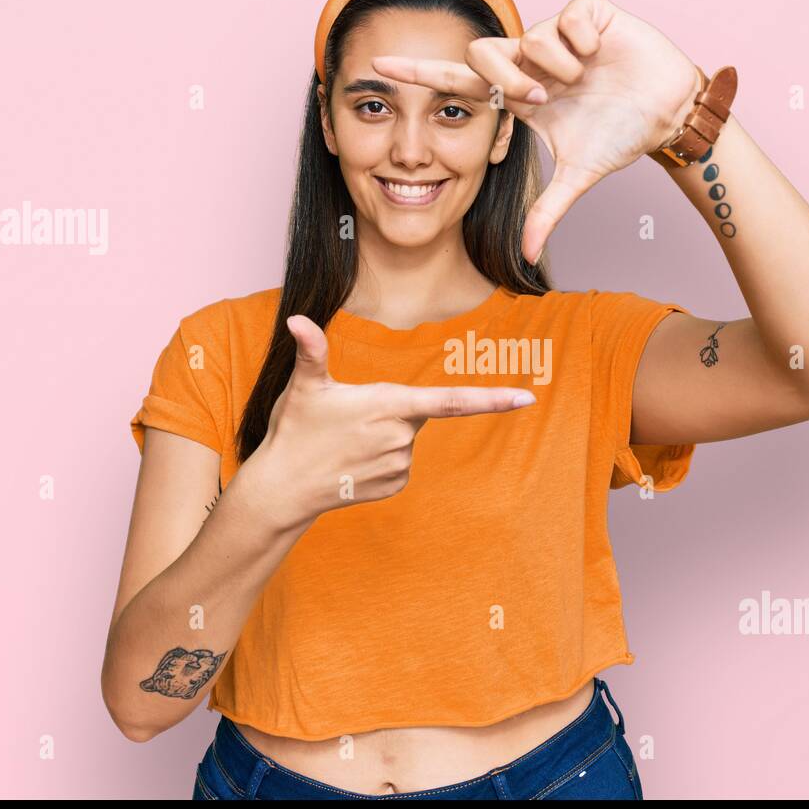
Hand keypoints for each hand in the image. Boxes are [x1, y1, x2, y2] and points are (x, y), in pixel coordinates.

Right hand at [250, 314, 534, 525]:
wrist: (282, 489)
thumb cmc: (294, 431)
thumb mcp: (304, 386)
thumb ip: (311, 351)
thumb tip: (296, 320)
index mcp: (390, 405)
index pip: (452, 401)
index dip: (492, 399)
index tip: (527, 398)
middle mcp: (402, 437)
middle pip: (415, 413)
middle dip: (390, 410)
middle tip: (349, 419)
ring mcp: (400, 465)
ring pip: (406, 439)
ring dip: (383, 436)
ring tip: (345, 442)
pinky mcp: (395, 485)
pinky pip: (399, 463)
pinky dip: (380, 460)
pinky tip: (352, 463)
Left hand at [371, 0, 702, 262]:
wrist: (666, 112)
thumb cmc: (620, 135)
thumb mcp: (578, 176)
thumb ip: (547, 211)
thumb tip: (527, 257)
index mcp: (519, 92)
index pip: (460, 80)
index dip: (422, 73)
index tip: (380, 69)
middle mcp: (530, 59)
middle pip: (484, 52)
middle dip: (509, 78)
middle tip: (542, 99)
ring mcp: (556, 35)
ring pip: (529, 36)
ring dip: (556, 67)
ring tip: (584, 79)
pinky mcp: (588, 14)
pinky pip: (568, 18)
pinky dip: (583, 42)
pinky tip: (599, 54)